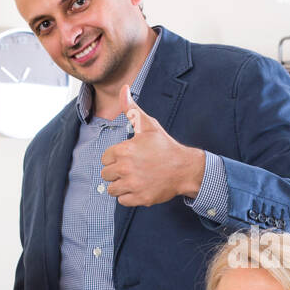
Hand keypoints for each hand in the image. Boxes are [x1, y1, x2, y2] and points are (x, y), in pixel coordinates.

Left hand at [99, 85, 205, 206]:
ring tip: (135, 178)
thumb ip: (131, 109)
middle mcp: (125, 168)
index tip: (129, 156)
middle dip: (116, 172)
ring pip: (112, 189)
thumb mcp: (148, 125)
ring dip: (121, 185)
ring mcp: (132, 184)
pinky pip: (122, 200)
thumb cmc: (164, 146)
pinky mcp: (139, 198)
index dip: (116, 157)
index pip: (105, 159)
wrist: (185, 168)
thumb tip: (123, 88)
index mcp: (124, 150)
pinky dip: (129, 196)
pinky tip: (139, 187)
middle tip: (133, 167)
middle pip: (106, 175)